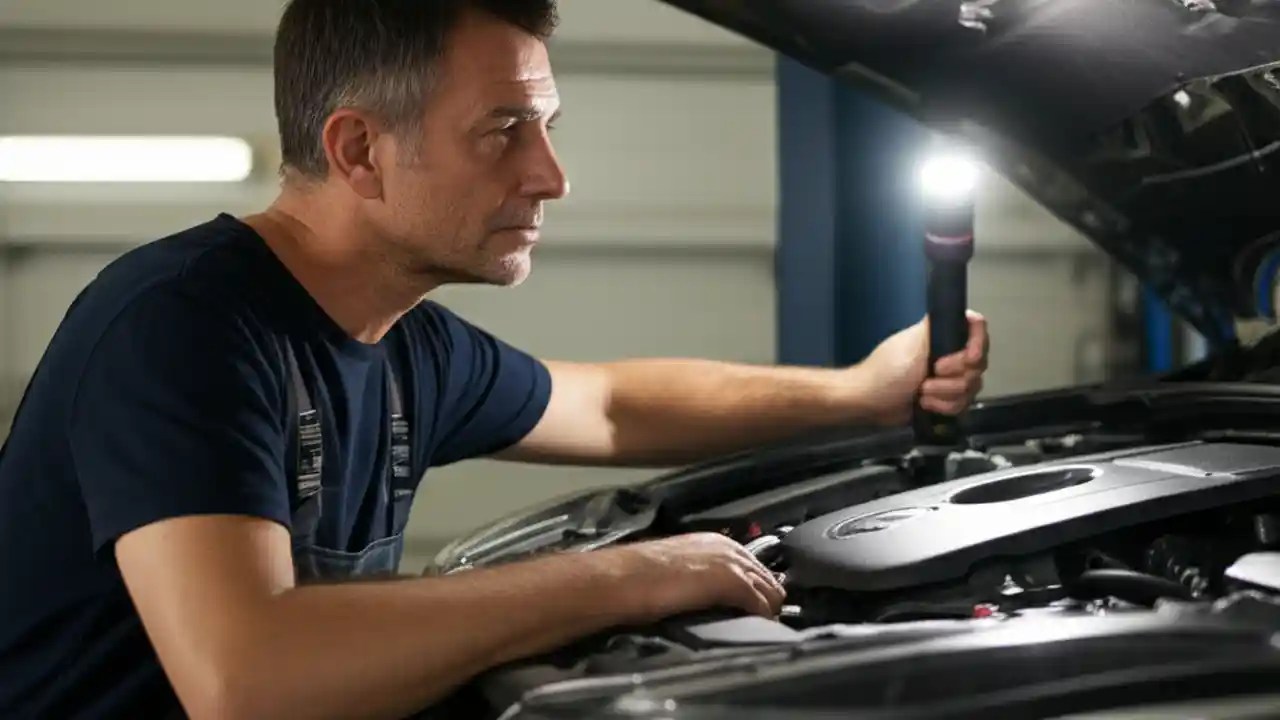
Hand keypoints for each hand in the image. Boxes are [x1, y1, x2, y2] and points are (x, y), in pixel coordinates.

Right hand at [605, 533, 785, 622]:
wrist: (626, 578)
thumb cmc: (640, 574)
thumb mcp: (678, 566)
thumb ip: (699, 573)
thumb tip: (706, 591)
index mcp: (716, 541)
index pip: (752, 565)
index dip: (756, 587)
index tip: (754, 605)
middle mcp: (729, 547)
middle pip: (767, 577)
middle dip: (767, 599)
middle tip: (760, 620)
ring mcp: (733, 564)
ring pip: (770, 591)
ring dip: (767, 610)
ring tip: (760, 628)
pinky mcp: (733, 583)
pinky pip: (761, 604)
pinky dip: (762, 618)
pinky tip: (756, 629)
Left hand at [856, 311, 988, 425]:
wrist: (871, 401)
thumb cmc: (886, 370)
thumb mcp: (912, 344)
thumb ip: (936, 328)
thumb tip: (955, 310)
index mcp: (942, 335)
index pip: (977, 329)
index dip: (978, 345)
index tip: (968, 358)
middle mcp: (950, 353)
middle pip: (979, 363)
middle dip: (955, 377)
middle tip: (930, 375)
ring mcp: (950, 377)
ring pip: (972, 386)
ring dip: (946, 393)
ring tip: (922, 393)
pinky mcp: (947, 398)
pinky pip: (963, 404)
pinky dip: (945, 407)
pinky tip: (925, 405)